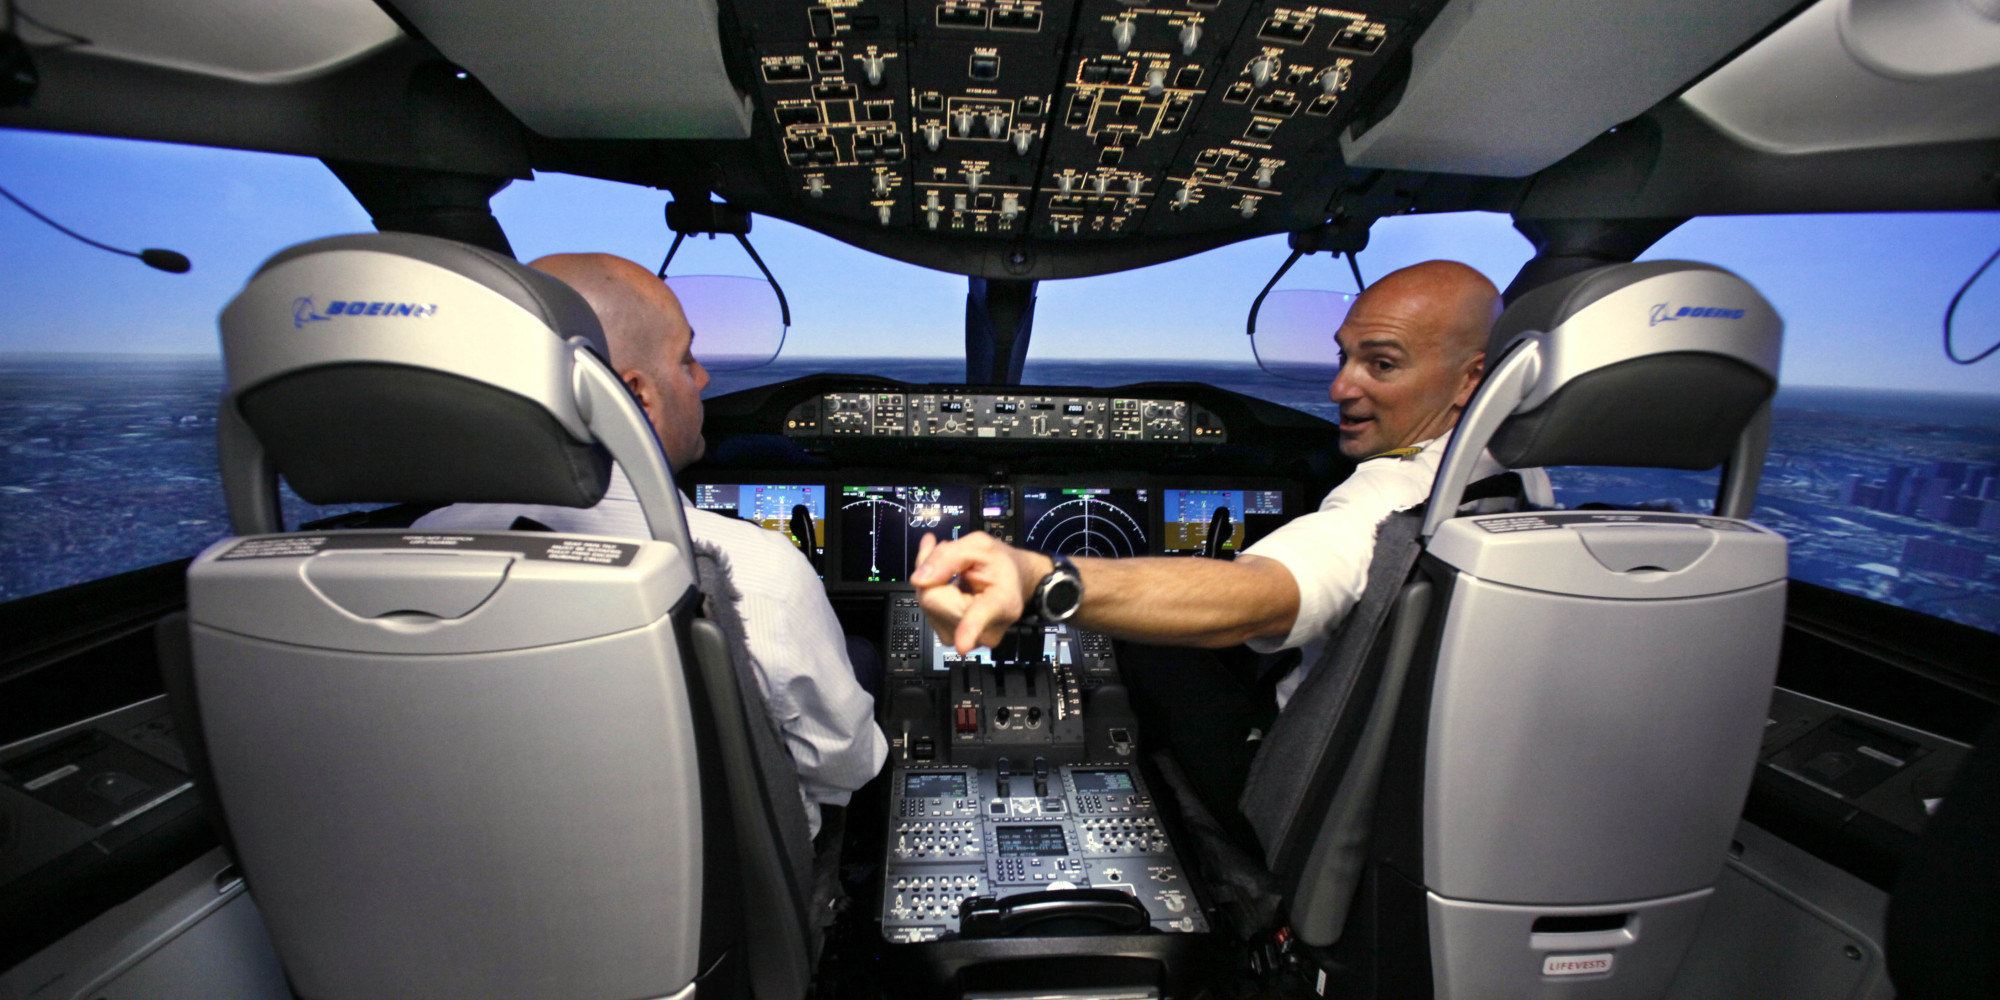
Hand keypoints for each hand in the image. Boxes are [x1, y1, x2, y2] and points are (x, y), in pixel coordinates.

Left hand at [910, 531, 1051, 652]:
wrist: (1015, 581)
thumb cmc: (1001, 564)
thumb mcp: (979, 545)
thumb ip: (947, 556)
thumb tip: (919, 579)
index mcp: (1002, 602)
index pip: (981, 617)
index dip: (970, 630)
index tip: (963, 645)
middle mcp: (987, 629)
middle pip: (934, 601)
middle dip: (933, 574)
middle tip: (948, 555)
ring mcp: (968, 638)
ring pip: (928, 606)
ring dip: (933, 583)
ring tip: (954, 570)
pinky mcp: (953, 637)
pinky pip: (928, 612)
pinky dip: (932, 593)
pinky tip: (948, 582)